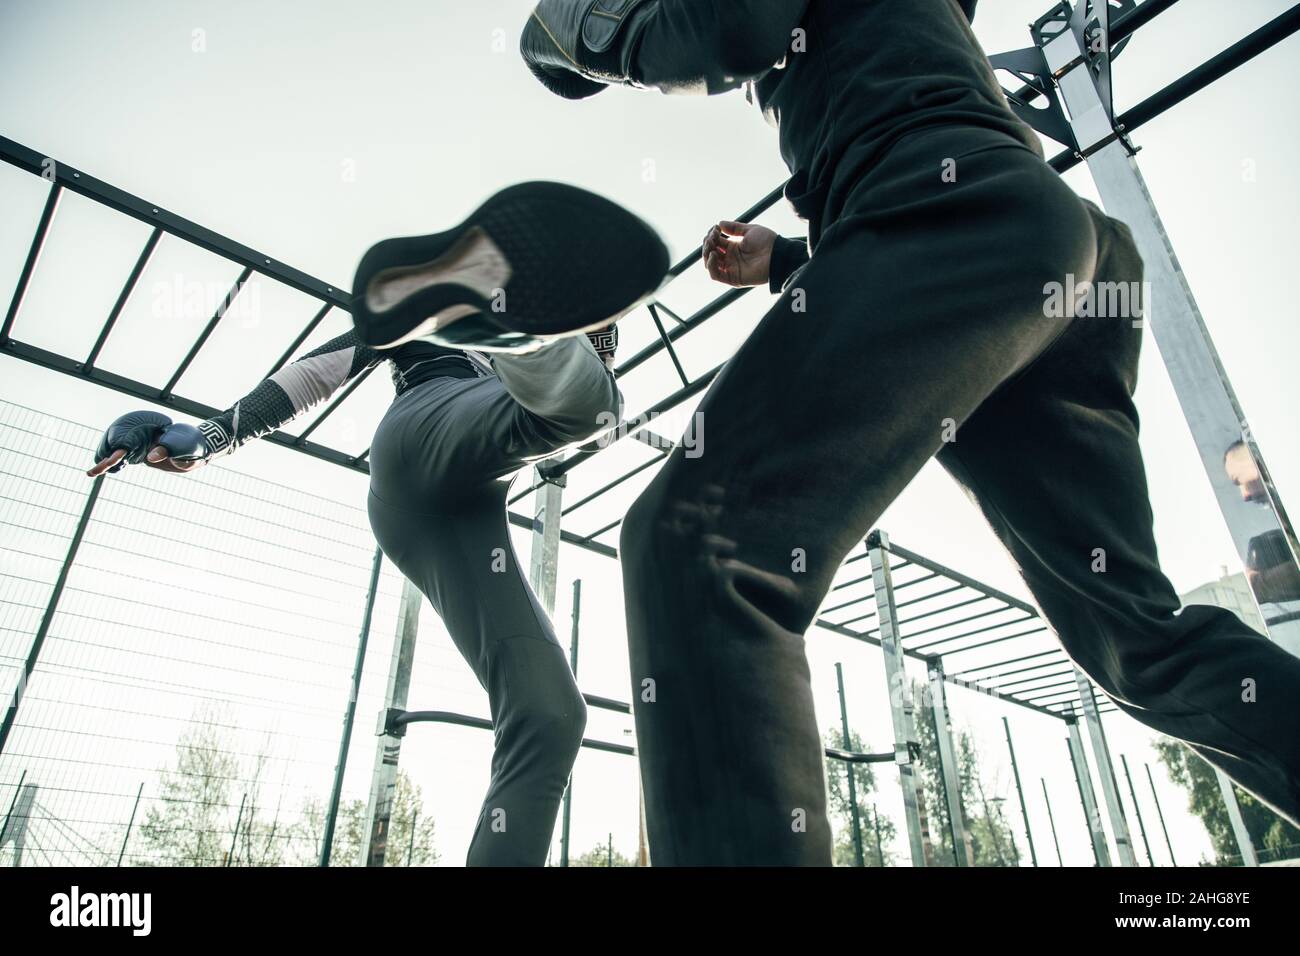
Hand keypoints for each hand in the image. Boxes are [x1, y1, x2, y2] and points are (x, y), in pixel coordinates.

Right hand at [87, 411, 209, 477]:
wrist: (200, 445)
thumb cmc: (192, 444)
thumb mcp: (182, 447)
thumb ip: (166, 450)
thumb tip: (150, 457)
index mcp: (148, 436)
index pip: (128, 444)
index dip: (118, 453)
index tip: (110, 461)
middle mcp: (143, 440)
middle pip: (119, 449)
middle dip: (106, 459)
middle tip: (91, 473)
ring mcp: (142, 447)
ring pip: (119, 455)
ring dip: (106, 463)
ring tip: (91, 473)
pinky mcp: (144, 454)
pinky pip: (126, 459)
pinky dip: (115, 464)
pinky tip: (102, 471)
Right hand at [701, 221, 777, 287]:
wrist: (777, 255)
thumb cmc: (767, 242)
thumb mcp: (749, 230)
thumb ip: (734, 228)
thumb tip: (719, 223)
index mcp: (734, 247)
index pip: (715, 242)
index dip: (712, 235)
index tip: (716, 228)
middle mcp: (730, 259)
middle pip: (710, 252)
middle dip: (708, 242)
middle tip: (714, 235)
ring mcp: (731, 269)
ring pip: (710, 264)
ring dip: (707, 253)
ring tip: (712, 244)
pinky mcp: (733, 279)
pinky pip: (715, 275)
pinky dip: (711, 266)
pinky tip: (713, 254)